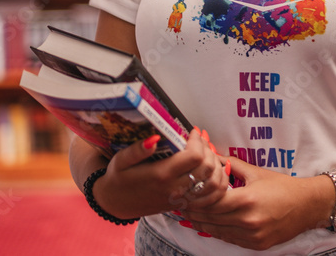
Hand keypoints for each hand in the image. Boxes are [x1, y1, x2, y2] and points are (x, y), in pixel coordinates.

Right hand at [93, 128, 226, 219]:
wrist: (116, 203)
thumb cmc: (119, 179)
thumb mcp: (121, 161)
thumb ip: (137, 150)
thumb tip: (155, 138)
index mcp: (161, 175)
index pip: (194, 157)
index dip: (197, 141)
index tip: (192, 131)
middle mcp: (174, 189)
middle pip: (207, 167)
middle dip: (207, 148)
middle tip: (199, 139)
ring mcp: (181, 199)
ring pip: (213, 182)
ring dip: (216, 164)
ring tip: (206, 152)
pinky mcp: (184, 204)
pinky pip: (211, 197)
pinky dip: (218, 182)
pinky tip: (215, 169)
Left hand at [177, 157, 330, 249]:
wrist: (308, 206)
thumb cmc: (283, 186)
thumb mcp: (257, 172)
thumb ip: (232, 165)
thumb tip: (212, 156)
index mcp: (246, 200)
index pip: (210, 202)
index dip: (195, 199)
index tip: (184, 194)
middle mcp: (248, 221)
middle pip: (210, 219)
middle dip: (195, 212)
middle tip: (181, 205)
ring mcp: (252, 235)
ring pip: (218, 231)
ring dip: (203, 224)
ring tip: (190, 216)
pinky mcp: (256, 245)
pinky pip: (230, 239)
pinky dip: (219, 231)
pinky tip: (211, 225)